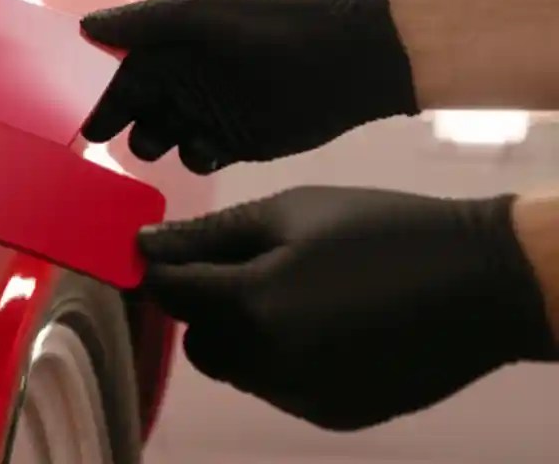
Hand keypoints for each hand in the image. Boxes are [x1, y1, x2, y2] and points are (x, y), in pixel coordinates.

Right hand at [81, 0, 417, 172]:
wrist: (346, 60)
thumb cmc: (270, 26)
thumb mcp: (200, 13)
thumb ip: (142, 22)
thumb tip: (86, 26)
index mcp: (171, 44)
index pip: (121, 72)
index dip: (100, 94)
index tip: (84, 119)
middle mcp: (183, 78)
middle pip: (134, 110)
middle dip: (122, 124)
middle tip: (116, 135)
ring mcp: (208, 111)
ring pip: (160, 138)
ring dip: (157, 142)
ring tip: (171, 137)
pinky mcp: (234, 141)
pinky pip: (197, 158)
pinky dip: (196, 157)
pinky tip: (210, 149)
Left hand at [138, 186, 557, 429]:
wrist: (481, 284)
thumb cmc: (381, 229)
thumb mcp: (291, 212)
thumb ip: (211, 236)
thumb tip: (145, 246)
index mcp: (253, 303)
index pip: (168, 293)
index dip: (158, 270)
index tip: (166, 253)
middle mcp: (268, 361)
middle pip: (197, 340)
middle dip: (202, 308)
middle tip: (241, 272)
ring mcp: (300, 395)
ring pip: (235, 369)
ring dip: (240, 336)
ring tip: (291, 295)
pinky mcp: (330, 414)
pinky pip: (277, 388)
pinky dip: (280, 361)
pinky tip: (323, 327)